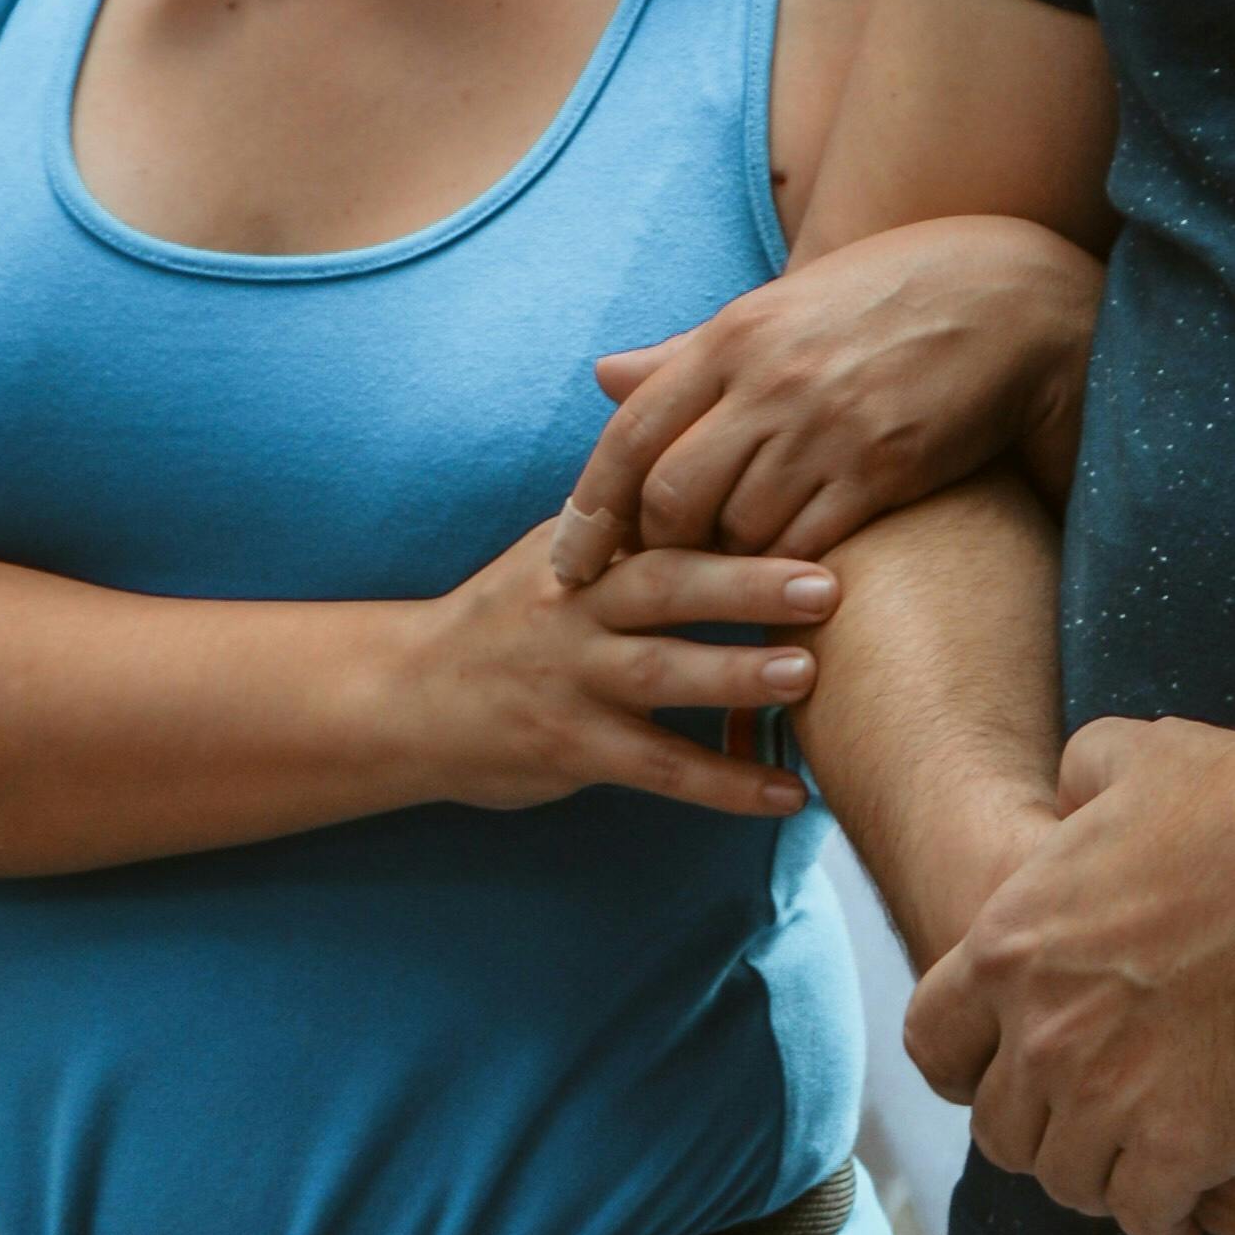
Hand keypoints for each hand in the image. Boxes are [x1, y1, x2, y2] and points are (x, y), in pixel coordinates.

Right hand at [399, 511, 839, 818]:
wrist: (407, 697)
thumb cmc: (510, 615)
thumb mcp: (558, 548)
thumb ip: (631, 512)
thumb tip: (715, 441)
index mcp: (583, 546)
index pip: (657, 511)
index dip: (724, 502)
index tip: (801, 493)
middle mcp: (575, 605)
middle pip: (665, 583)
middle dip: (746, 582)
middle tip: (827, 583)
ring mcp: (571, 678)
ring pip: (659, 674)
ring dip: (735, 675)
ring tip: (807, 675)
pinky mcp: (572, 748)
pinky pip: (658, 768)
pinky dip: (725, 782)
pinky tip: (789, 793)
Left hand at [547, 220, 1101, 584]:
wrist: (1013, 299)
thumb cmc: (887, 299)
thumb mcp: (780, 306)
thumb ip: (686, 352)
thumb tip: (603, 378)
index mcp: (735, 334)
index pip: (629, 434)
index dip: (590, 511)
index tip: (570, 565)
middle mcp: (771, 381)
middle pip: (672, 497)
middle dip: (661, 545)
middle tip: (669, 570)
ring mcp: (827, 427)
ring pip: (737, 531)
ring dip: (729, 560)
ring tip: (740, 565)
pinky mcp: (883, 470)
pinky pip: (804, 547)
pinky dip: (786, 571)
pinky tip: (794, 573)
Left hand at [910, 711, 1234, 1234]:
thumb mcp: (1132, 755)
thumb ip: (1074, 782)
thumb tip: (1066, 801)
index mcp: (1012, 943)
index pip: (934, 1042)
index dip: (969, 1066)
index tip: (1004, 1076)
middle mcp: (1041, 1031)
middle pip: (1001, 1130)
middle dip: (1042, 1130)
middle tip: (1093, 1124)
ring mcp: (1108, 1098)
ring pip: (1068, 1182)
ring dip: (1102, 1177)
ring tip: (1142, 1165)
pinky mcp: (1184, 1148)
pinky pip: (1144, 1217)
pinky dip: (1162, 1219)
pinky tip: (1190, 1204)